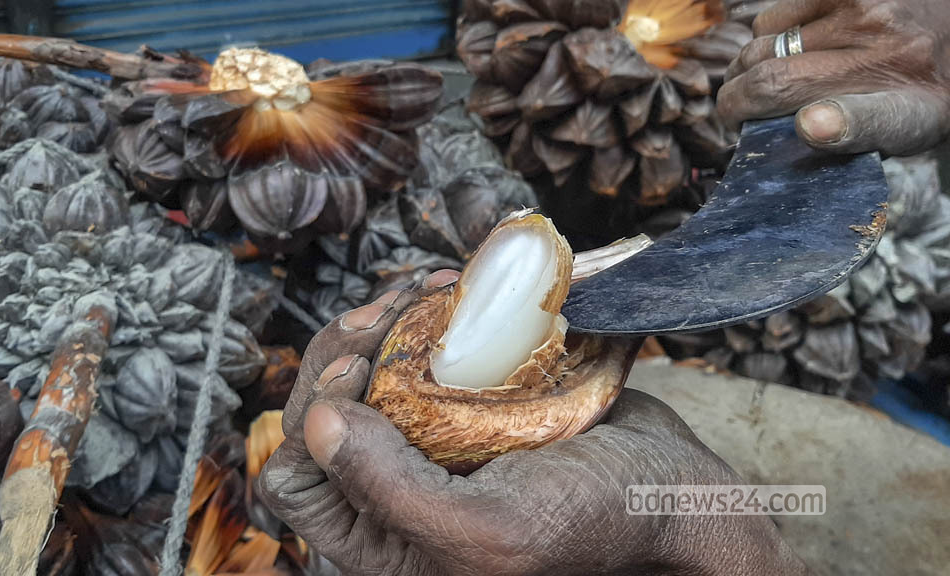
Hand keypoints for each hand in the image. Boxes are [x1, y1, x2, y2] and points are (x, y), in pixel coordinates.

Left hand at [258, 271, 808, 575]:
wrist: (676, 492)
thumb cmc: (595, 526)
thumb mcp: (490, 533)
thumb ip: (390, 493)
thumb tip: (317, 424)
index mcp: (385, 541)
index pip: (299, 479)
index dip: (312, 418)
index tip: (358, 369)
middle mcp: (396, 491)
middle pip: (324, 410)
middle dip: (345, 347)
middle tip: (386, 311)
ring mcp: (431, 439)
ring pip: (368, 367)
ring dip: (385, 317)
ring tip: (425, 287)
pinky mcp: (467, 400)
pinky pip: (419, 347)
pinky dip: (425, 309)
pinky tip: (449, 286)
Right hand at [718, 0, 949, 155]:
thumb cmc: (920, 90)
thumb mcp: (907, 127)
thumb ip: (860, 133)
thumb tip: (810, 127)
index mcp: (907, 102)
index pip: (862, 120)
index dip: (825, 127)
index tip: (802, 130)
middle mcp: (886, 50)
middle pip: (771, 81)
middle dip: (735, 103)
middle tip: (736, 114)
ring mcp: (863, 10)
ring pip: (761, 46)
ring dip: (749, 68)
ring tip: (764, 79)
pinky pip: (772, 16)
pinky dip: (767, 36)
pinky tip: (788, 47)